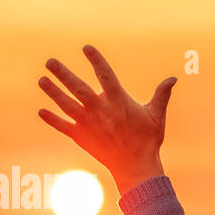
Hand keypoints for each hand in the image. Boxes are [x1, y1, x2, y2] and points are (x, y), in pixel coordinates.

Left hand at [36, 44, 177, 195]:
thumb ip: (161, 94)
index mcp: (118, 101)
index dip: (96, 60)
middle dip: (63, 74)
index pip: (105, 75)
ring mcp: (88, 124)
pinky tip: (41, 111)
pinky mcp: (81, 137)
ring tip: (42, 79)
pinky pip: (63, 126)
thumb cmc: (147, 139)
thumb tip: (174, 78)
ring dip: (52, 92)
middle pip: (78, 88)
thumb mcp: (156, 115)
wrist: (135, 166)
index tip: (86, 48)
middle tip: (49, 61)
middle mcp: (100, 110)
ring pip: (66, 105)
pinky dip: (52, 119)